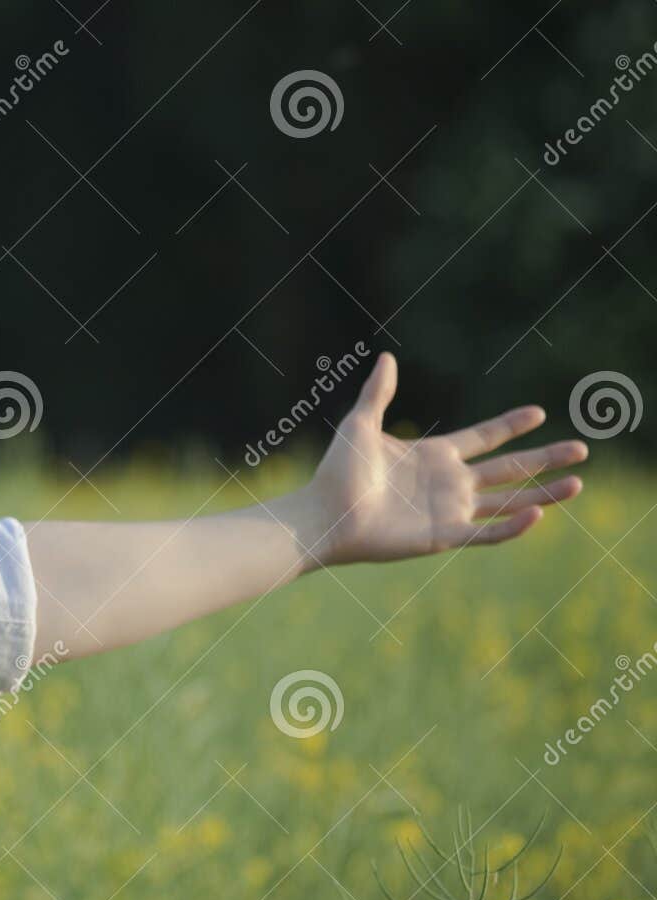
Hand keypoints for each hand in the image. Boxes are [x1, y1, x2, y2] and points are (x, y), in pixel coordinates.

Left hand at [302, 352, 587, 567]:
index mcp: (434, 455)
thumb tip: (386, 357)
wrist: (323, 514)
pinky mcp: (442, 536)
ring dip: (544, 493)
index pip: (484, 437)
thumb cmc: (336, 471)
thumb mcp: (360, 424)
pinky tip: (537, 512)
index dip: (511, 425)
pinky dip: (512, 525)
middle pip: (509, 468)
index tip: (540, 412)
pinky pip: (486, 532)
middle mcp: (448, 483)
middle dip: (546, 458)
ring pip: (508, 501)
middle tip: (583, 448)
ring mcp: (449, 510)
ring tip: (578, 482)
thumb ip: (378, 393)